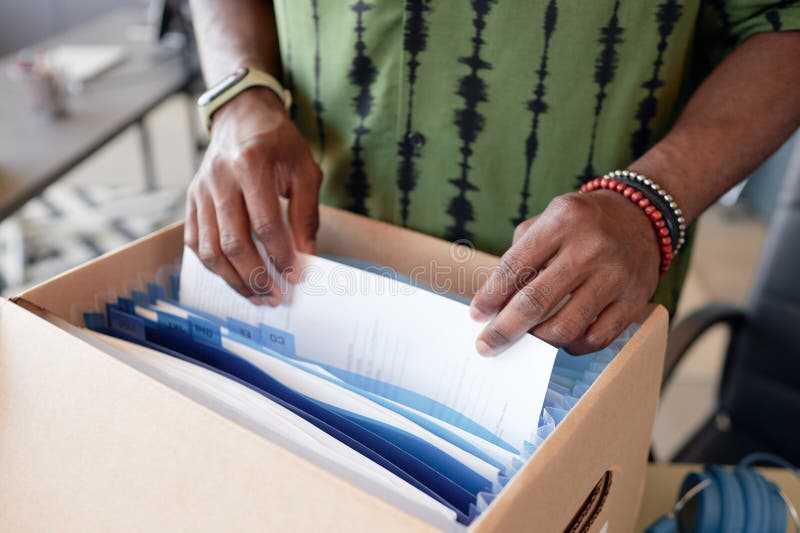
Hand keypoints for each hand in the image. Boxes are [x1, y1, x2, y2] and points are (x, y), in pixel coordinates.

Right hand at [185, 88, 321, 305]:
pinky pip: (195, 241)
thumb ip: (305, 213)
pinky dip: (212, 265)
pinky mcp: (190, 199)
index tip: (295, 277)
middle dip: (256, 276)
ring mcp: (200, 190)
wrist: (242, 115)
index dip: (281, 255)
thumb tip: (306, 256)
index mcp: (251, 164)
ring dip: (233, 279)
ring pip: (209, 248)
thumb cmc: (279, 142)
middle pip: (233, 242)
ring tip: (256, 296)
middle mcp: (219, 178)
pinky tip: (234, 277)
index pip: (266, 224)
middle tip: (275, 297)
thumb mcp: (305, 169)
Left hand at [470, 190, 660, 354]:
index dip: (490, 297)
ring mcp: (615, 275)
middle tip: (486, 344)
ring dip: (537, 341)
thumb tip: (494, 305)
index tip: (476, 315)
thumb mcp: (549, 219)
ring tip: (526, 340)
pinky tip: (560, 340)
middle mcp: (590, 247)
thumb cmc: (582, 223)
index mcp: (562, 221)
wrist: (643, 215)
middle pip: (535, 302)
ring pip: (565, 327)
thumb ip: (521, 256)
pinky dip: (572, 346)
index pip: (514, 268)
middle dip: (504, 329)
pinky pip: (596, 338)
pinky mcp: (635, 298)